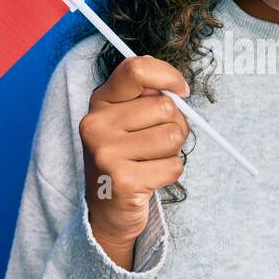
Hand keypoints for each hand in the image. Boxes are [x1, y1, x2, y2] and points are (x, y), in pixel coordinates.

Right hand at [79, 55, 190, 268]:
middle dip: (174, 124)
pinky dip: (170, 173)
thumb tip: (178, 89)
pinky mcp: (122, 181)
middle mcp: (96, 124)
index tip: (181, 90)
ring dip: (173, 150)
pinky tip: (149, 178)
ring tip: (151, 160)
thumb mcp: (127, 120)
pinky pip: (173, 165)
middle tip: (157, 142)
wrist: (107, 209)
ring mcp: (106, 153)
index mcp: (100, 102)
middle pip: (165, 107)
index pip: (136, 69)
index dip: (168, 75)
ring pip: (173, 135)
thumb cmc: (126, 157)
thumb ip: (147, 97)